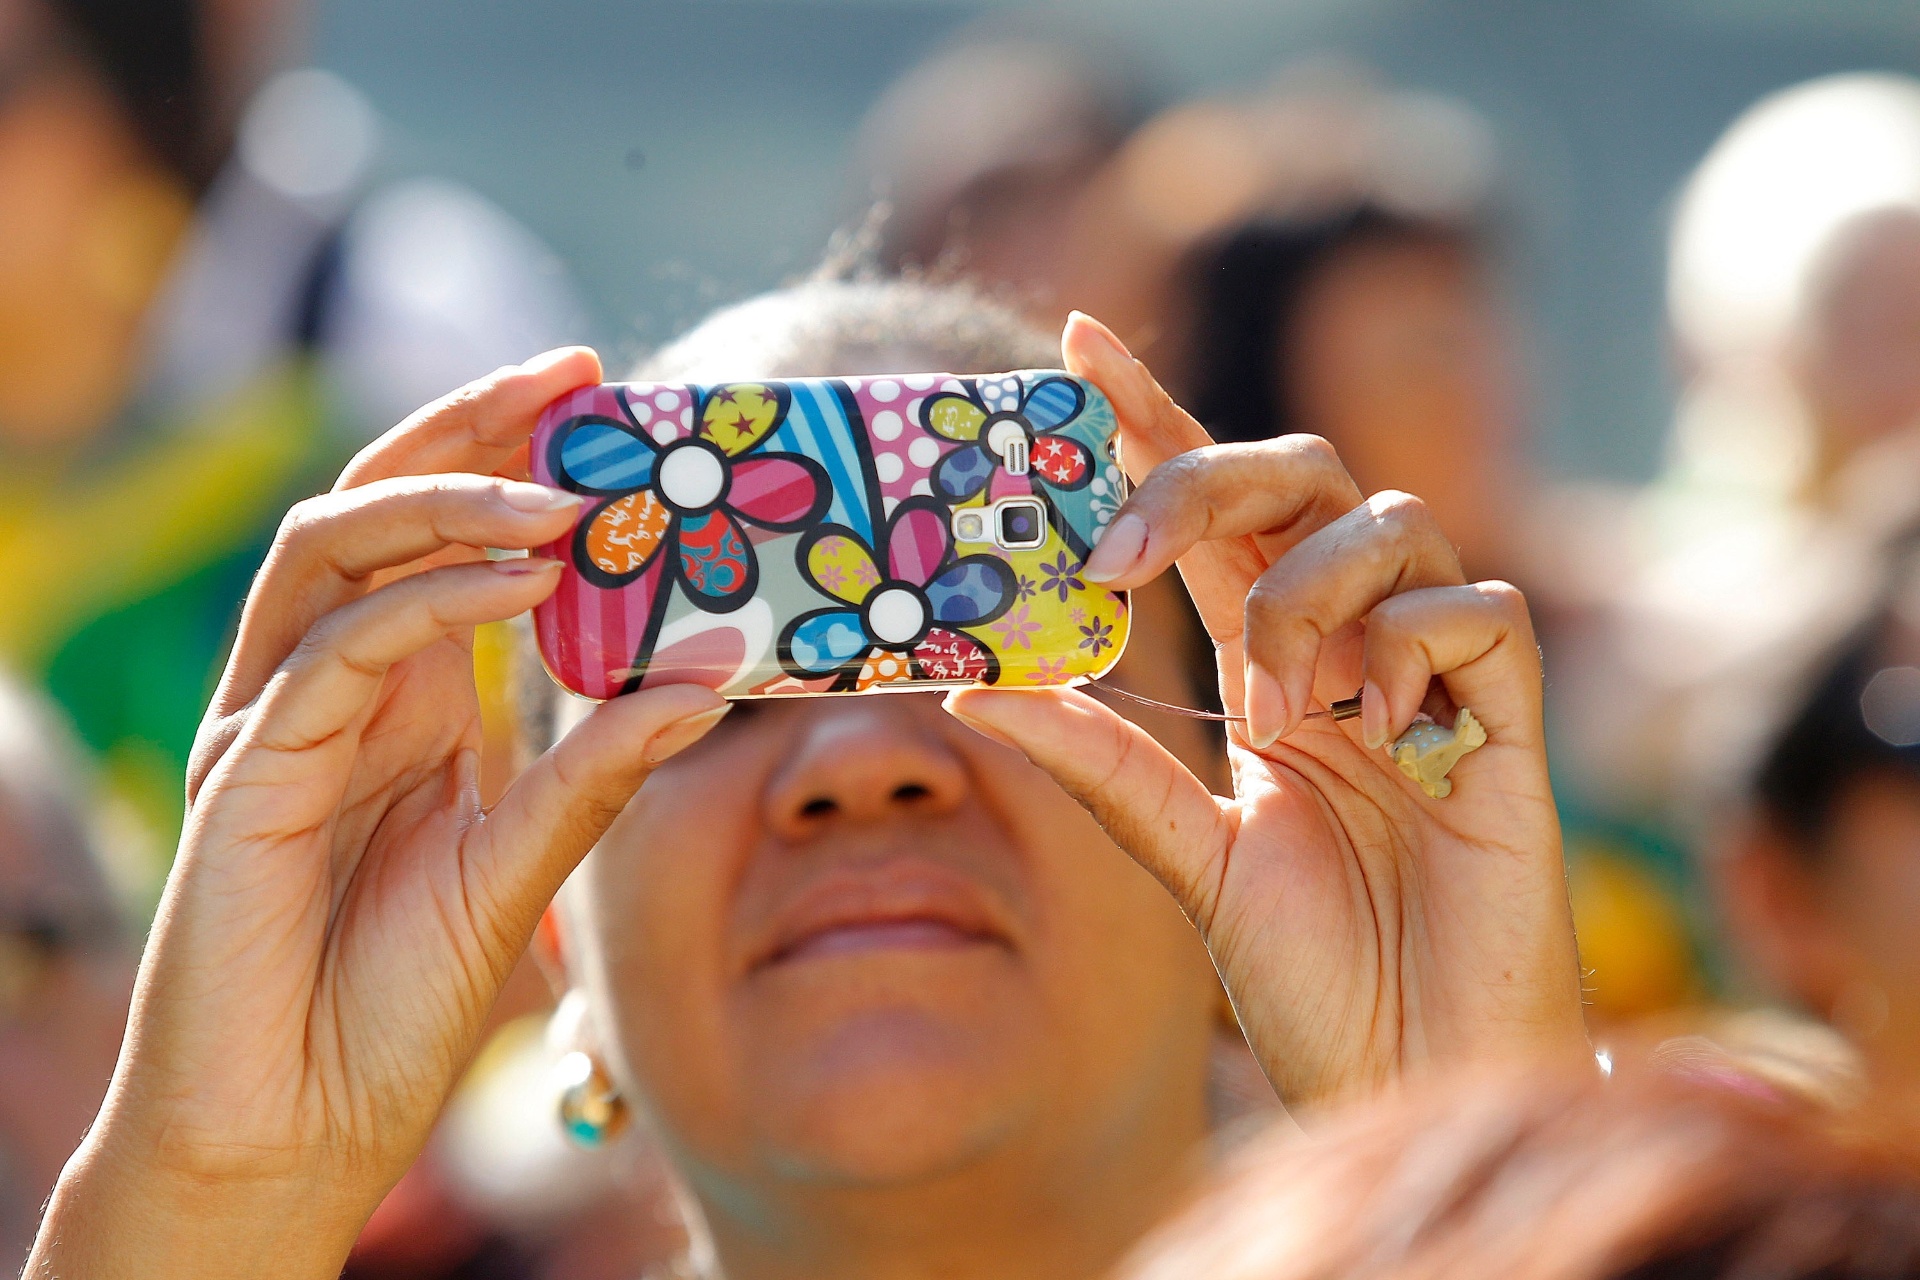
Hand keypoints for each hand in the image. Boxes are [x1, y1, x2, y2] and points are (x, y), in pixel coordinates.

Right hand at [31, 350, 732, 1278]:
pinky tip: (528, 584)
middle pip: (374, 505)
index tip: (602, 398)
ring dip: (448, 498)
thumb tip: (711, 672)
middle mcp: (330, 688)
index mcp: (398, 698)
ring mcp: (277, 724)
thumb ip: (599, 770)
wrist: (293, 1131)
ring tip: (568, 492)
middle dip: (466, 427)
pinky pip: (333, 654)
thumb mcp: (522, 866)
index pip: (439, 537)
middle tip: (571, 376)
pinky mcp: (249, 778)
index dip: (506, 455)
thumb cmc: (391, 1000)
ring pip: (332, 550)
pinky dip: (428, 604)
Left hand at [946, 314, 1585, 1108]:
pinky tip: (1386, 734)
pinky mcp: (1515, 716)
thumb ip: (1096, 766)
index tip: (1075, 341)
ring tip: (1285, 718)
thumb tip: (962, 687)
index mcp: (1266, 667)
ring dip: (1306, 600)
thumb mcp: (1186, 860)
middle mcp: (1349, 648)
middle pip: (1301, 476)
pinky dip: (1413, 647)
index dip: (1151, 420)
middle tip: (1127, 552)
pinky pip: (1476, 606)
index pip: (1209, 513)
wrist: (1420, 1076)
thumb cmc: (1314, 977)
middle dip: (1209, 481)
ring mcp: (1435, 674)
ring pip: (1389, 520)